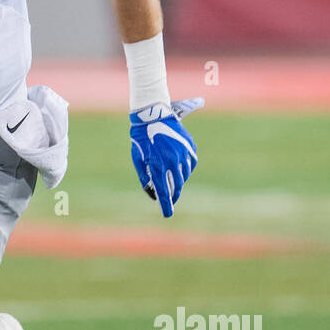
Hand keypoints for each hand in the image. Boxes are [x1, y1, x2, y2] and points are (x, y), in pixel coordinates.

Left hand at [130, 97, 201, 217]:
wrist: (153, 115)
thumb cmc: (141, 139)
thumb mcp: (138, 159)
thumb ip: (146, 177)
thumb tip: (153, 194)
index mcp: (158, 165)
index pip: (164, 191)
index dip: (166, 204)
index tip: (167, 214)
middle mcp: (173, 161)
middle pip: (177, 185)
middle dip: (174, 195)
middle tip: (171, 200)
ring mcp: (183, 153)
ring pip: (184, 175)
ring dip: (179, 181)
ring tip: (173, 183)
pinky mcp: (190, 147)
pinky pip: (190, 164)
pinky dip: (186, 170)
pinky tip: (180, 170)